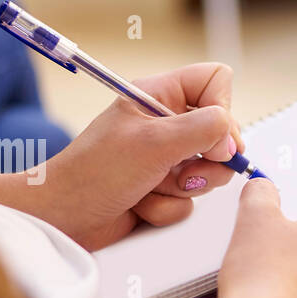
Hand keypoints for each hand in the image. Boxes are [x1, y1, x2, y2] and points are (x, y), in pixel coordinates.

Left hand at [0, 63, 247, 249]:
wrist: (64, 216)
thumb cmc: (94, 173)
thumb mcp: (153, 143)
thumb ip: (203, 130)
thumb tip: (232, 139)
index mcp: (159, 95)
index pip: (215, 81)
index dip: (224, 110)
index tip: (215, 141)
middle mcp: (165, 123)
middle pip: (220, 133)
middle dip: (205, 161)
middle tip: (182, 172)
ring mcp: (165, 157)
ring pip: (208, 170)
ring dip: (183, 188)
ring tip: (151, 187)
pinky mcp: (163, 187)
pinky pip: (189, 199)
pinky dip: (167, 206)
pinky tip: (140, 203)